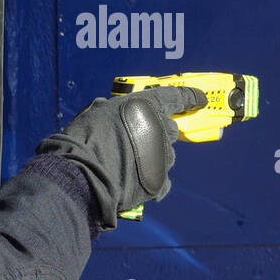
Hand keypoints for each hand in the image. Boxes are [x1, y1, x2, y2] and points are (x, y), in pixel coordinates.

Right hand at [35, 86, 206, 230]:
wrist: (81, 175)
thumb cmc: (83, 140)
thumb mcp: (94, 112)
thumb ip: (112, 108)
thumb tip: (110, 109)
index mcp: (148, 107)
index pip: (179, 97)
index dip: (190, 97)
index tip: (199, 99)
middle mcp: (161, 130)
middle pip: (168, 129)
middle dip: (155, 132)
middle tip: (135, 139)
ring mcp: (163, 157)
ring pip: (164, 155)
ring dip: (151, 157)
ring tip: (125, 164)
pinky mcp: (160, 182)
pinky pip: (161, 180)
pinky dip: (149, 180)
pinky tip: (131, 182)